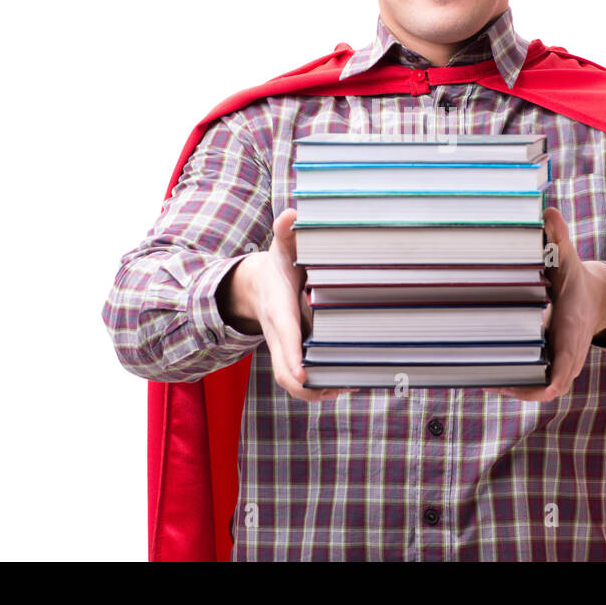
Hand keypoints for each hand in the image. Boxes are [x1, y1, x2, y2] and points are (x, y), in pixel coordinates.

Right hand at [234, 209, 354, 401]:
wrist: (256, 286)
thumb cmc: (278, 267)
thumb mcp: (282, 248)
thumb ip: (287, 234)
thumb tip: (291, 214)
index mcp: (278, 309)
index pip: (283, 336)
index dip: (292, 356)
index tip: (304, 373)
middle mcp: (278, 334)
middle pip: (285, 371)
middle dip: (308, 386)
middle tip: (341, 386)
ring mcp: (283, 348)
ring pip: (291, 381)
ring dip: (317, 390)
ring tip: (349, 386)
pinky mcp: (291, 354)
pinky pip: (299, 378)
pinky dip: (317, 386)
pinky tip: (345, 382)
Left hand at [484, 206, 605, 402]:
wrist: (594, 300)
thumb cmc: (575, 281)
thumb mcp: (569, 258)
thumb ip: (558, 237)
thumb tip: (548, 210)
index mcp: (573, 330)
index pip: (567, 363)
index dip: (554, 377)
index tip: (541, 387)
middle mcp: (569, 355)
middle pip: (547, 386)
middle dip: (520, 388)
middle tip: (489, 380)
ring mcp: (560, 366)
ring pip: (537, 389)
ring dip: (512, 388)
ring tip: (480, 379)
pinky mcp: (550, 367)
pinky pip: (533, 384)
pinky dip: (513, 384)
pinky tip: (486, 376)